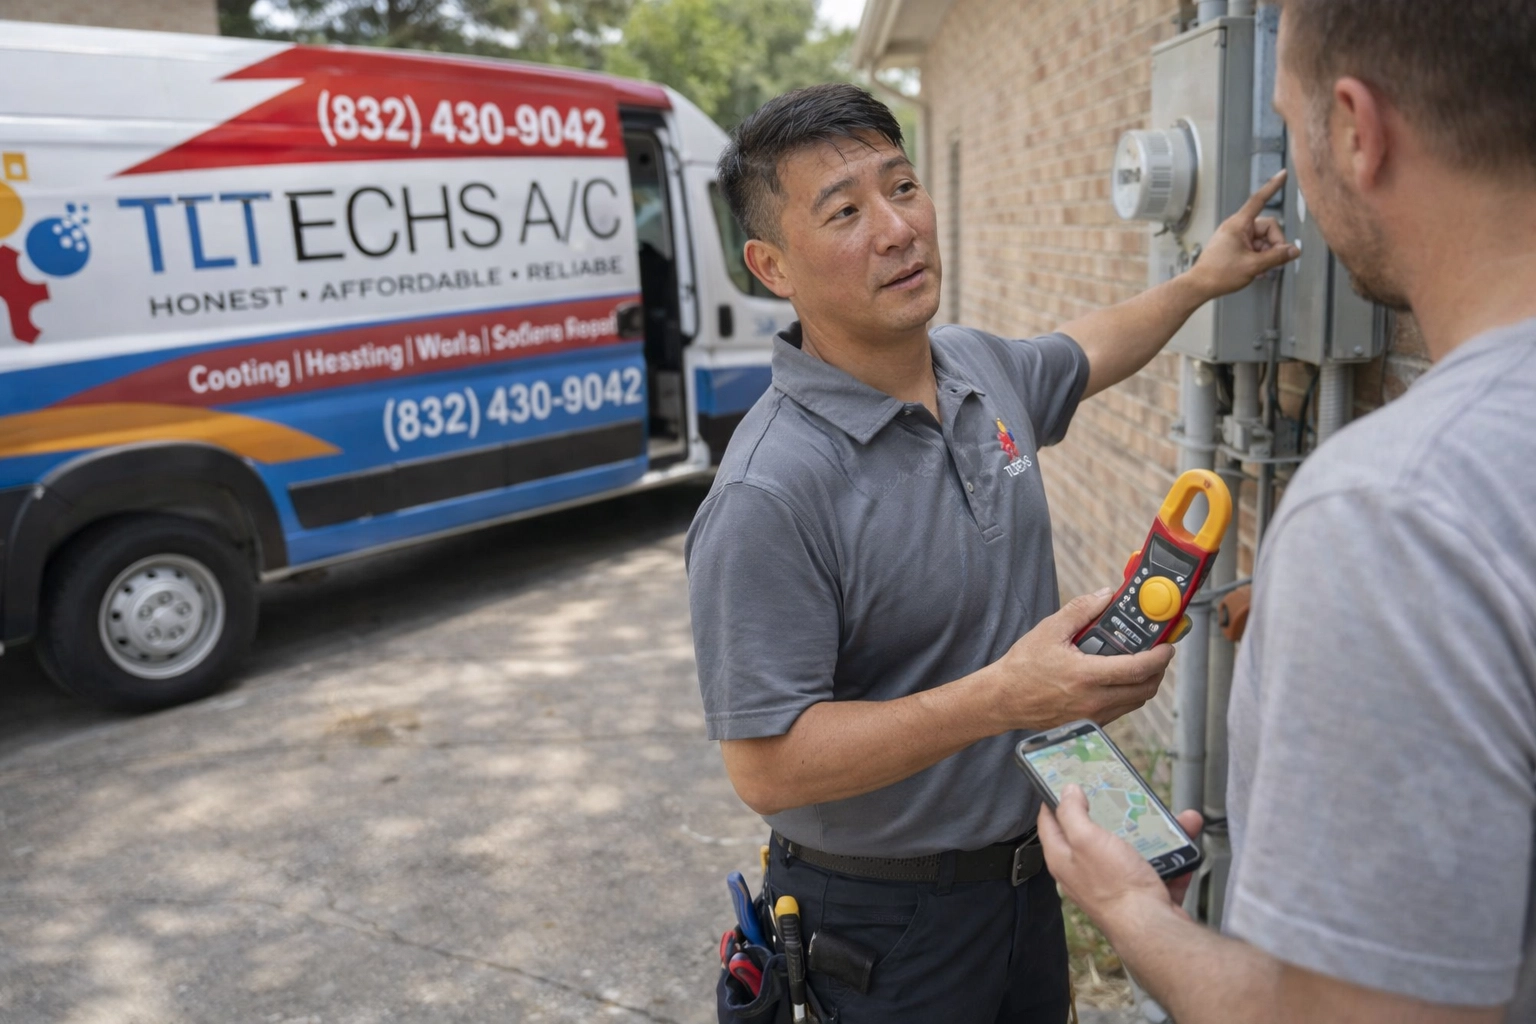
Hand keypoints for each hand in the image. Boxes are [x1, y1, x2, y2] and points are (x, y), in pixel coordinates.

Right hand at [987, 588, 1174, 731]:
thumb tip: (1106, 596)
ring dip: (1144, 683)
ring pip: (1135, 702)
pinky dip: (1127, 695)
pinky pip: (1120, 710)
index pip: (1139, 668)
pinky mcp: (1088, 724)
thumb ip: (1081, 610)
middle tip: (1157, 653)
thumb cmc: (1022, 667)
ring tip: (1140, 664)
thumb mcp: (1049, 630)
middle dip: (1158, 670)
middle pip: (1145, 689)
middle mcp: (1094, 700)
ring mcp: (1092, 715)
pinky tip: (1117, 679)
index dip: (1160, 656)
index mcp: (1087, 676)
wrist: (1002, 700)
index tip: (1167, 645)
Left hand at [1038, 784, 1204, 931]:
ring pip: (1134, 850)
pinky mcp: (1144, 896)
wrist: (1154, 931)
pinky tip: (1182, 848)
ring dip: (1153, 835)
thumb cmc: (1117, 888)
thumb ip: (1073, 813)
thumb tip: (1066, 792)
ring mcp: (1116, 885)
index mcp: (1065, 859)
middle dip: (1114, 814)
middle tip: (1122, 796)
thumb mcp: (1087, 839)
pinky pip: (1159, 869)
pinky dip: (1173, 859)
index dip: (1054, 800)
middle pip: (1096, 835)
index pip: (1050, 823)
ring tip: (1167, 821)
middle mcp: (1086, 873)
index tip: (1064, 782)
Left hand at [1185, 170, 1299, 298]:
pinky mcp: (1233, 246)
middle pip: (1268, 228)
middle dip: (1274, 245)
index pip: (1259, 200)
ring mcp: (1235, 236)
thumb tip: (1294, 251)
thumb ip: (1276, 257)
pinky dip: (1259, 257)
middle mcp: (1236, 227)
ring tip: (1261, 270)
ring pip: (1262, 240)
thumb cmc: (1219, 274)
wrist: (1199, 286)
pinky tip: (1257, 271)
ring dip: (1267, 254)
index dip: (1273, 186)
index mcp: (1239, 224)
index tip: (1283, 174)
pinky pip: (1254, 247)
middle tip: (1274, 262)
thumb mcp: (1253, 266)